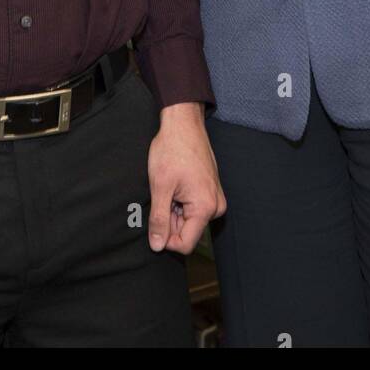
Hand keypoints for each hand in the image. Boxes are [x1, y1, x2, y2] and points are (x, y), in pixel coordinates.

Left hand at [146, 102, 226, 253]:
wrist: (184, 123)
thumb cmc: (172, 149)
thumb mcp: (160, 187)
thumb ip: (159, 220)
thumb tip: (157, 246)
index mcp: (205, 208)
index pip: (185, 244)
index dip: (165, 239)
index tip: (154, 222)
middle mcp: (215, 206)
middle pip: (187, 232)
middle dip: (170, 221)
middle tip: (161, 197)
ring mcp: (215, 198)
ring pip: (189, 220)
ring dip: (174, 211)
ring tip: (169, 188)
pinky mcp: (211, 191)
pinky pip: (194, 208)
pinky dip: (180, 202)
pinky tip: (175, 185)